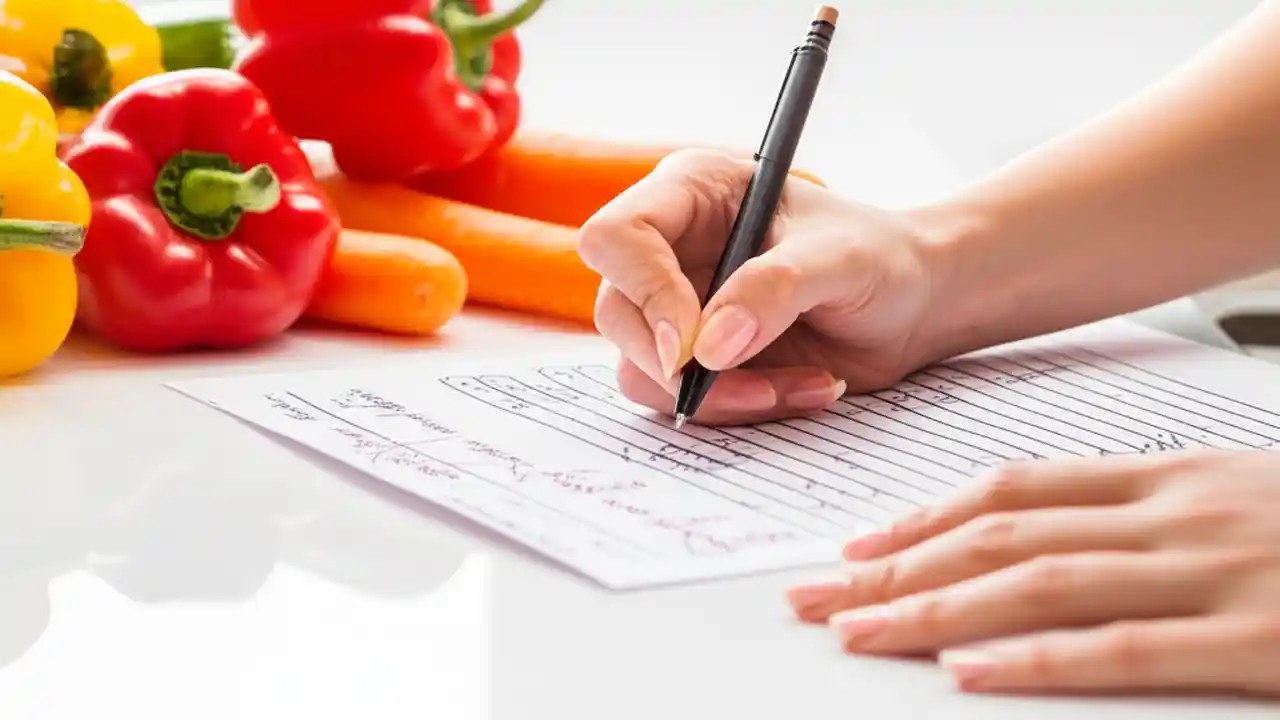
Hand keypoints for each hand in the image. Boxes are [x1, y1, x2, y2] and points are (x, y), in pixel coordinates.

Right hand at [577, 149, 940, 424]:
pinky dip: (739, 408)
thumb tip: (707, 348)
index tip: (691, 346)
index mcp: (692, 193)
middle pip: (618, 312)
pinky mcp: (696, 358)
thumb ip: (774, 291)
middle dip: (679, 363)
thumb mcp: (839, 260)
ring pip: (642, 367)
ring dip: (719, 395)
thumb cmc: (879, 258)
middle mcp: (670, 249)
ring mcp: (678, 307)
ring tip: (799, 384)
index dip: (644, 292)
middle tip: (755, 384)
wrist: (911, 304)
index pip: (618, 237)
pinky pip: (682, 400)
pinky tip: (800, 387)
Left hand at [786, 450, 1279, 697]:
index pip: (1015, 491)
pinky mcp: (1256, 640)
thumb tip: (1056, 542)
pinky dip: (1036, 661)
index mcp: (1170, 479)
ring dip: (935, 610)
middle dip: (896, 565)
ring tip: (858, 631)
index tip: (859, 544)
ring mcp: (1215, 573)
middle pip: (1001, 535)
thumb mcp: (1242, 501)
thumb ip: (1152, 517)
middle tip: (816, 593)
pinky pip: (1122, 650)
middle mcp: (1176, 516)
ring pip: (1040, 586)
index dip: (925, 517)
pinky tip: (969, 673)